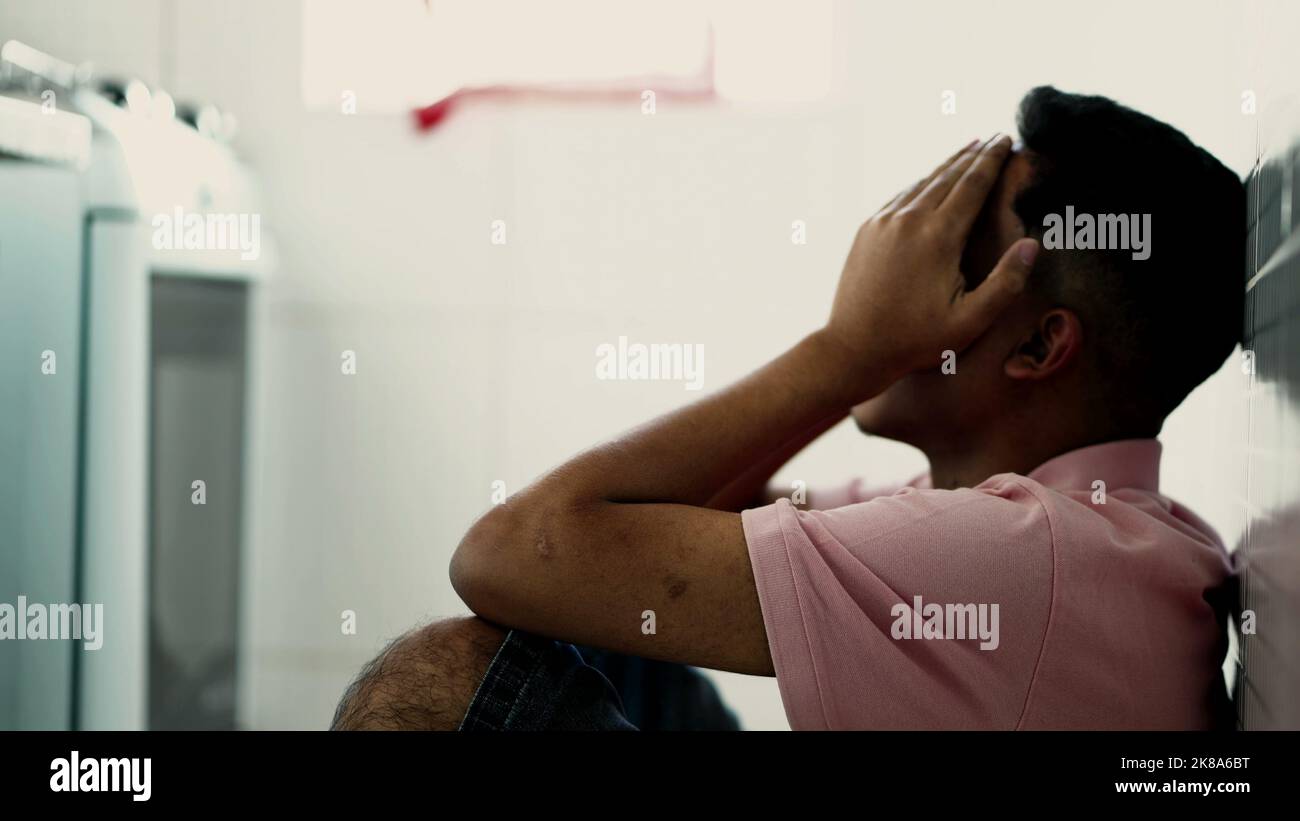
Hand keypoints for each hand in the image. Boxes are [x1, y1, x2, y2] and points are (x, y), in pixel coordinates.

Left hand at [823, 134, 1039, 382]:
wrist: (853, 347)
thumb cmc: (915, 340)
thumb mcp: (970, 321)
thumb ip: (1005, 283)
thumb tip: (1032, 245)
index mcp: (938, 236)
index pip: (972, 185)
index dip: (992, 160)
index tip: (1007, 139)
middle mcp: (908, 220)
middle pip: (948, 176)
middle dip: (974, 154)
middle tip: (994, 137)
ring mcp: (883, 222)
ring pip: (922, 182)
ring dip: (947, 165)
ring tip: (968, 150)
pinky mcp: (867, 230)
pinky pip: (900, 197)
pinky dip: (921, 183)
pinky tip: (929, 182)